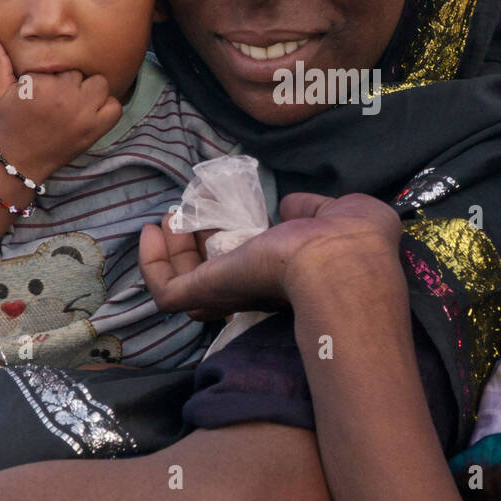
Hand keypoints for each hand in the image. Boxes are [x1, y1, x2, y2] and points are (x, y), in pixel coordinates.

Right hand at [0, 34, 122, 182]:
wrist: (16, 161)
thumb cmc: (7, 122)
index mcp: (42, 84)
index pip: (60, 62)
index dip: (53, 73)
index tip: (43, 87)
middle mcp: (65, 97)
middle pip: (81, 73)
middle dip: (71, 82)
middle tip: (57, 97)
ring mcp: (83, 115)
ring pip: (100, 85)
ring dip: (90, 91)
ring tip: (74, 102)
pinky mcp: (94, 130)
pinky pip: (115, 107)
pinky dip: (107, 108)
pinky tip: (90, 112)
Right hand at [140, 192, 403, 320]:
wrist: (341, 262)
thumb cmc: (350, 238)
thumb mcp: (337, 212)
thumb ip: (311, 208)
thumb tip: (289, 206)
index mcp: (288, 268)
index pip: (252, 261)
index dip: (232, 236)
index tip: (221, 206)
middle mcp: (256, 286)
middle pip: (212, 276)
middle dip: (193, 244)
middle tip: (184, 212)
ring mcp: (231, 292)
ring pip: (185, 285)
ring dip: (169, 251)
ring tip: (165, 218)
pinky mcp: (209, 294)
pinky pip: (167, 292)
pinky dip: (152, 265)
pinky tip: (149, 232)